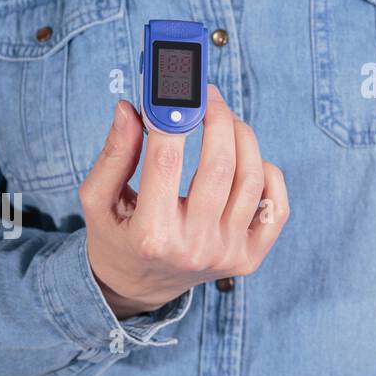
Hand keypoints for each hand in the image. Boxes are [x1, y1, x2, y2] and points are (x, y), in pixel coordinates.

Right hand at [80, 85, 288, 318]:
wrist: (139, 286)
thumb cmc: (117, 236)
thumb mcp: (98, 201)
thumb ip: (113, 154)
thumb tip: (130, 108)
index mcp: (151, 235)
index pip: (165, 159)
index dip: (170, 115)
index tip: (174, 89)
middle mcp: (193, 248)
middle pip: (219, 165)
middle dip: (216, 117)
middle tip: (207, 94)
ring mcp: (227, 254)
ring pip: (252, 177)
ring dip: (242, 136)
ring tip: (224, 121)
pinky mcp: (250, 257)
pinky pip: (277, 204)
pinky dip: (268, 173)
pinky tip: (245, 159)